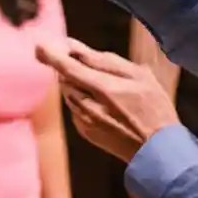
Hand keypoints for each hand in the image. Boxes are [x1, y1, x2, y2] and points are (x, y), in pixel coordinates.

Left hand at [36, 38, 178, 162]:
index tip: (39, 45)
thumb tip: (77, 49)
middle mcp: (89, 105)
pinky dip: (83, 101)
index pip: (68, 67)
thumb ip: (107, 61)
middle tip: (85, 63)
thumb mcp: (140, 77)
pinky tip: (105, 106)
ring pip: (69, 94)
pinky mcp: (85, 132)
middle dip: (70, 68)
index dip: (51, 55)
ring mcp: (84, 121)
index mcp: (104, 88)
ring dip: (77, 84)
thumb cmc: (155, 108)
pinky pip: (75, 109)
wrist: (159, 152)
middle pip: (66, 79)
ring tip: (104, 88)